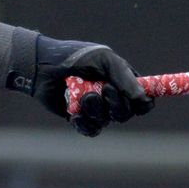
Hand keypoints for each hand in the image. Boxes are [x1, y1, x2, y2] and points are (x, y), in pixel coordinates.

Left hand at [31, 37, 153, 136]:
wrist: (44, 66)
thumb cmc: (76, 57)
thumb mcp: (104, 60)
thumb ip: (125, 77)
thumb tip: (143, 99)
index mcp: (123, 82)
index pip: (143, 102)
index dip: (142, 104)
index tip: (136, 99)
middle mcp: (112, 98)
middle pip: (126, 114)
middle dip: (116, 104)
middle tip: (104, 88)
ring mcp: (96, 110)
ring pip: (107, 121)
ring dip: (96, 108)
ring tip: (83, 94)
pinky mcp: (80, 118)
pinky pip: (91, 130)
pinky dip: (84, 123)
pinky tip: (75, 113)